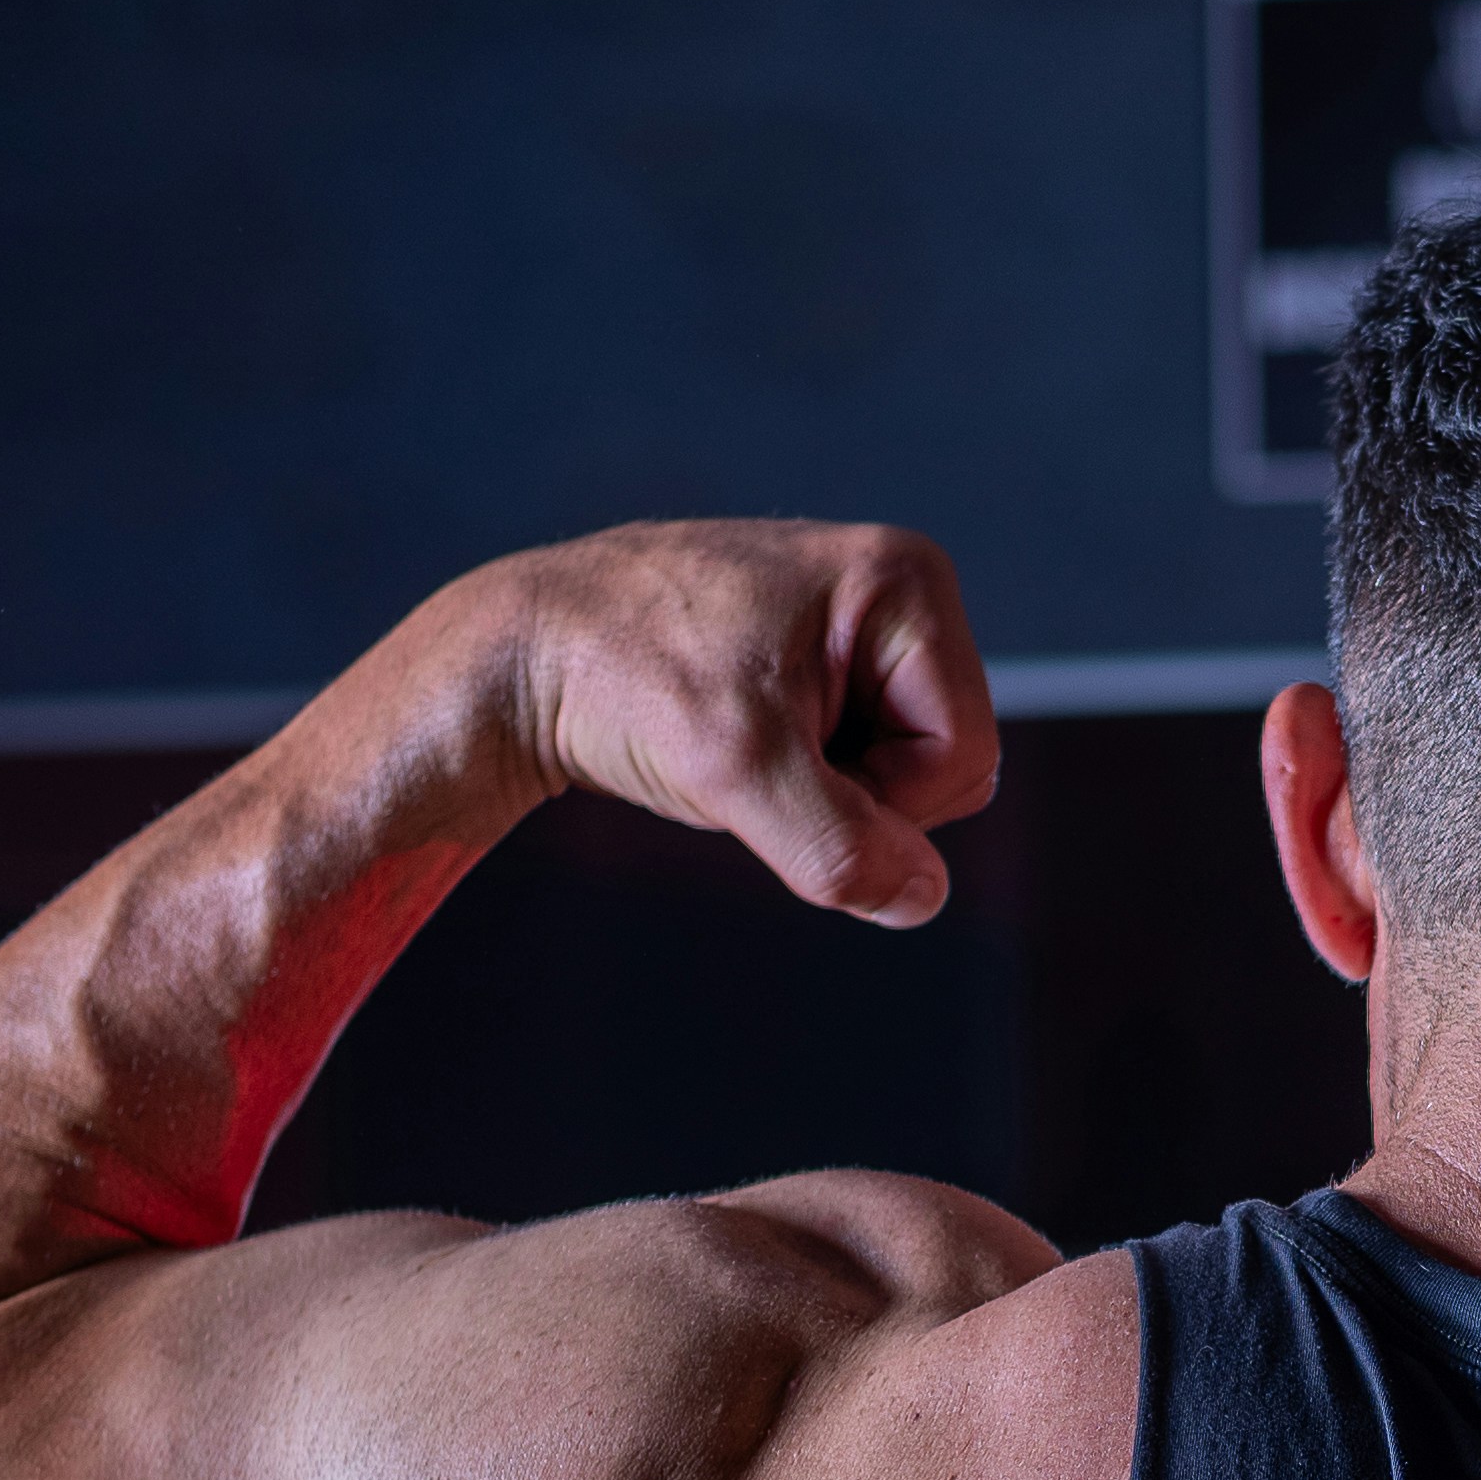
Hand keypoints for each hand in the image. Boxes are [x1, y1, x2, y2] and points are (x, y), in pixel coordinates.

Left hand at [496, 519, 999, 927]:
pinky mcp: (811, 660)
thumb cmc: (622, 681)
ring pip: (895, 770)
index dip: (885, 803)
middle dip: (853, 795)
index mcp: (903, 580)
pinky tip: (728, 744)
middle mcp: (890, 589)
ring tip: (733, 747)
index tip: (777, 773)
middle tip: (753, 762)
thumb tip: (921, 899)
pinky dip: (791, 777)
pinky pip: (846, 757)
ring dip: (818, 792)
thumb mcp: (739, 772)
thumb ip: (843, 846)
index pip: (963, 753)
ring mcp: (851, 624)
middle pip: (943, 763)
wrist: (516, 657)